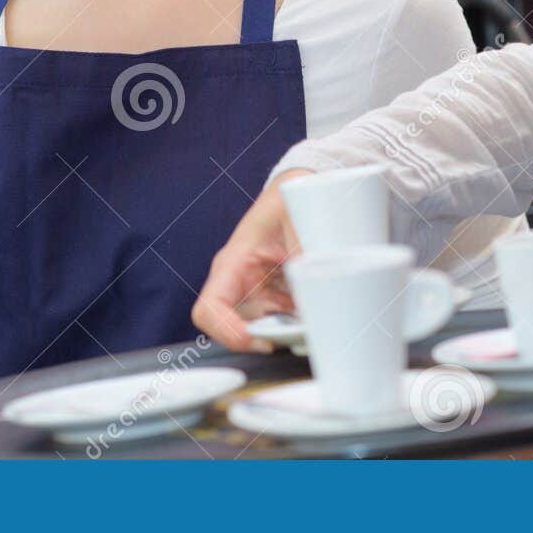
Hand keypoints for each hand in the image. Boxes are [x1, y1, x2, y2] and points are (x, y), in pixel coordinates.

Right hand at [192, 170, 311, 351]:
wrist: (298, 192)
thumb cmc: (288, 199)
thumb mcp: (296, 215)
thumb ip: (304, 247)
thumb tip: (316, 281)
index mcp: (233, 263)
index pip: (209, 310)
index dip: (229, 333)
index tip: (262, 341)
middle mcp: (239, 284)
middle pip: (240, 330)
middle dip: (273, 337)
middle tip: (305, 332)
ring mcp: (257, 294)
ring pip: (267, 331)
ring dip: (292, 332)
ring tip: (319, 315)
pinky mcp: (277, 299)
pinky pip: (286, 323)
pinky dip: (304, 323)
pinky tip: (323, 308)